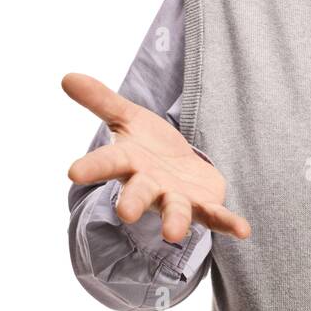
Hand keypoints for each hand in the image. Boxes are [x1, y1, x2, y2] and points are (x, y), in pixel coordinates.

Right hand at [62, 72, 251, 243]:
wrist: (179, 170)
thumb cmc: (148, 145)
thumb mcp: (128, 117)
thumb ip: (101, 100)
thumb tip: (66, 76)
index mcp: (128, 162)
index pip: (107, 162)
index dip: (91, 167)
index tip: (73, 173)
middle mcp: (149, 185)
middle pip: (139, 193)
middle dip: (132, 201)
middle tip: (124, 213)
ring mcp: (175, 198)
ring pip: (175, 210)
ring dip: (175, 221)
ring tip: (173, 233)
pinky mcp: (203, 206)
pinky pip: (216, 216)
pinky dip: (228, 223)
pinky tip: (243, 230)